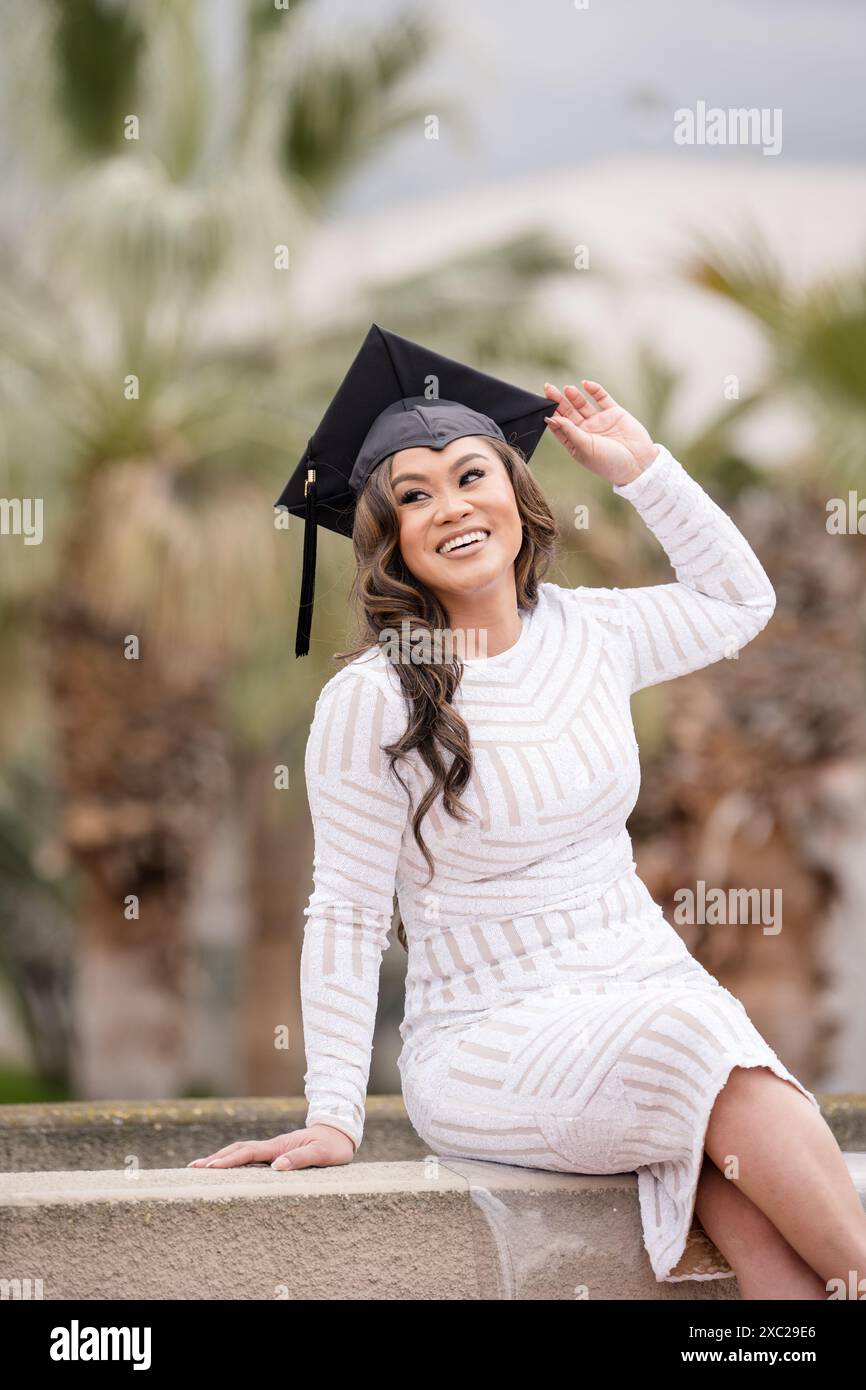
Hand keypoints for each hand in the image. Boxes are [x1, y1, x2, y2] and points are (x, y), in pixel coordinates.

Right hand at [186, 1124, 355, 1171]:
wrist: (339, 1133)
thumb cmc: (333, 1146)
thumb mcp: (321, 1155)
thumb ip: (301, 1160)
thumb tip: (277, 1167)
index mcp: (280, 1147)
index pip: (249, 1154)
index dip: (230, 1161)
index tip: (211, 1167)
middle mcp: (273, 1147)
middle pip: (238, 1150)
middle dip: (216, 1158)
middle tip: (193, 1168)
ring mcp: (273, 1149)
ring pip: (242, 1152)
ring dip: (222, 1158)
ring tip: (201, 1166)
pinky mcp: (276, 1153)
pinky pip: (250, 1157)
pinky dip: (234, 1160)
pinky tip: (227, 1167)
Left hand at [542, 380, 658, 485]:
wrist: (639, 464)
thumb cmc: (609, 463)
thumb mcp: (585, 448)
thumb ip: (569, 431)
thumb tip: (552, 418)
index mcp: (576, 443)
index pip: (560, 426)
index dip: (551, 415)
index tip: (542, 406)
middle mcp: (586, 431)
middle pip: (568, 412)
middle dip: (558, 401)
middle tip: (549, 389)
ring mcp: (600, 421)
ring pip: (582, 404)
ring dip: (574, 396)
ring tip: (566, 389)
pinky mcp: (614, 413)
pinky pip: (602, 398)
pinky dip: (594, 390)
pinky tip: (585, 384)